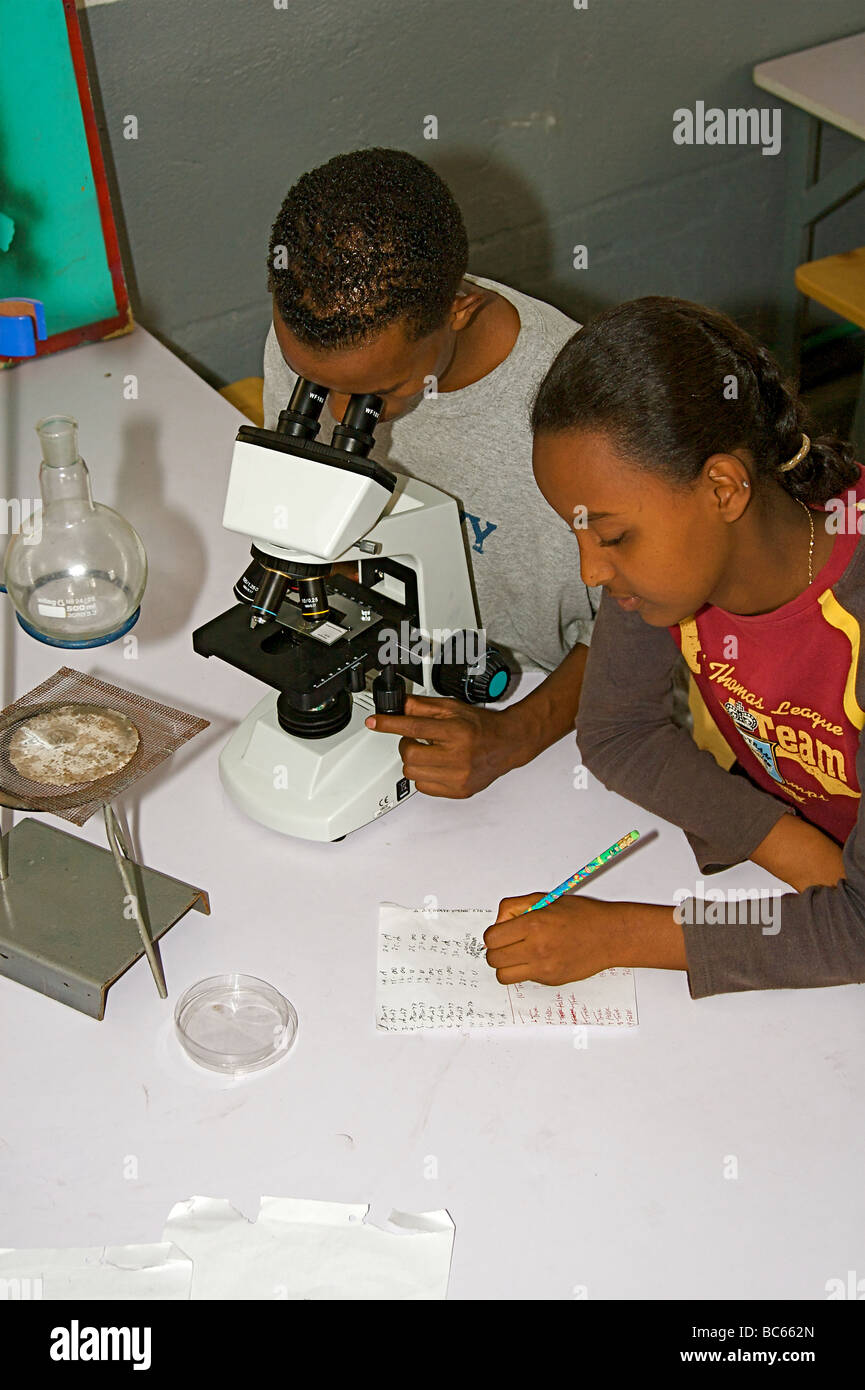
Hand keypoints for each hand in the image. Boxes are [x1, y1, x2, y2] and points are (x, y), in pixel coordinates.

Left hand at [365, 695, 521, 797]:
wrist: (507, 744)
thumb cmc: (482, 726)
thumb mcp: (453, 708)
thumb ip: (424, 707)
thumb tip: (399, 705)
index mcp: (456, 732)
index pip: (414, 727)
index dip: (389, 724)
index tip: (374, 722)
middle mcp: (458, 756)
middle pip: (409, 754)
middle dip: (406, 745)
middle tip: (416, 739)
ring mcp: (458, 777)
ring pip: (412, 773)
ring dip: (414, 761)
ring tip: (429, 752)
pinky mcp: (458, 791)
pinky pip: (423, 788)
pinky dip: (424, 776)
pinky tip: (436, 766)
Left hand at [484, 894, 615, 984]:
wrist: (609, 936)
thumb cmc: (582, 915)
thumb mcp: (545, 899)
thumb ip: (516, 907)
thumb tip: (499, 922)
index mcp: (533, 924)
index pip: (492, 938)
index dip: (493, 935)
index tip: (500, 932)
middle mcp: (536, 948)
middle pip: (493, 959)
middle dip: (496, 950)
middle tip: (507, 943)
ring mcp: (544, 968)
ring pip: (503, 976)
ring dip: (505, 966)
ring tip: (517, 954)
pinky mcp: (551, 980)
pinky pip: (525, 979)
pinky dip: (525, 970)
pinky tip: (539, 958)